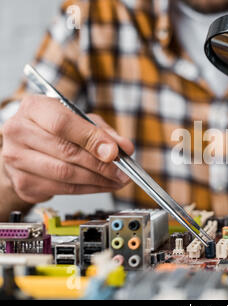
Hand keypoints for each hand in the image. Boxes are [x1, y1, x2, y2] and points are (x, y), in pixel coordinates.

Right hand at [1, 94, 134, 202]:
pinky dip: (89, 189)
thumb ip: (103, 131)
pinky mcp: (23, 182)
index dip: (91, 139)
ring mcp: (16, 159)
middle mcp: (19, 131)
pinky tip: (103, 185)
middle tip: (123, 171)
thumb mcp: (80, 120)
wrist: (25, 148)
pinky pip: (63, 189)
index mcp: (34, 108)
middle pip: (66, 151)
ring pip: (66, 174)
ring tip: (118, 180)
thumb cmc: (54, 130)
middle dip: (101, 164)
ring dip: (98, 180)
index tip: (114, 152)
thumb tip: (125, 147)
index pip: (63, 123)